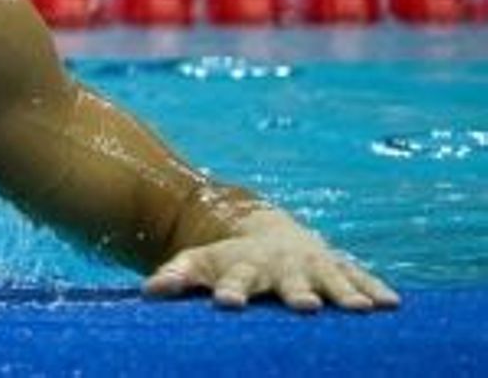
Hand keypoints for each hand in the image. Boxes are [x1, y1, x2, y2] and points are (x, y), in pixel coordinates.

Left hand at [143, 213, 399, 312]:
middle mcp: (282, 266)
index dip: (231, 292)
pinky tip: (391, 304)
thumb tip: (149, 291)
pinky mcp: (339, 266)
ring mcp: (313, 265)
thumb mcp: (199, 264)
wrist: (265, 231)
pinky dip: (374, 289)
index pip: (235, 280)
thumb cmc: (229, 260)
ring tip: (359, 310)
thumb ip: (176, 276)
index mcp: (245, 267)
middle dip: (297, 294)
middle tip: (305, 307)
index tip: (227, 304)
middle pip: (289, 282)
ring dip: (345, 294)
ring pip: (331, 279)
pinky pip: (360, 277)